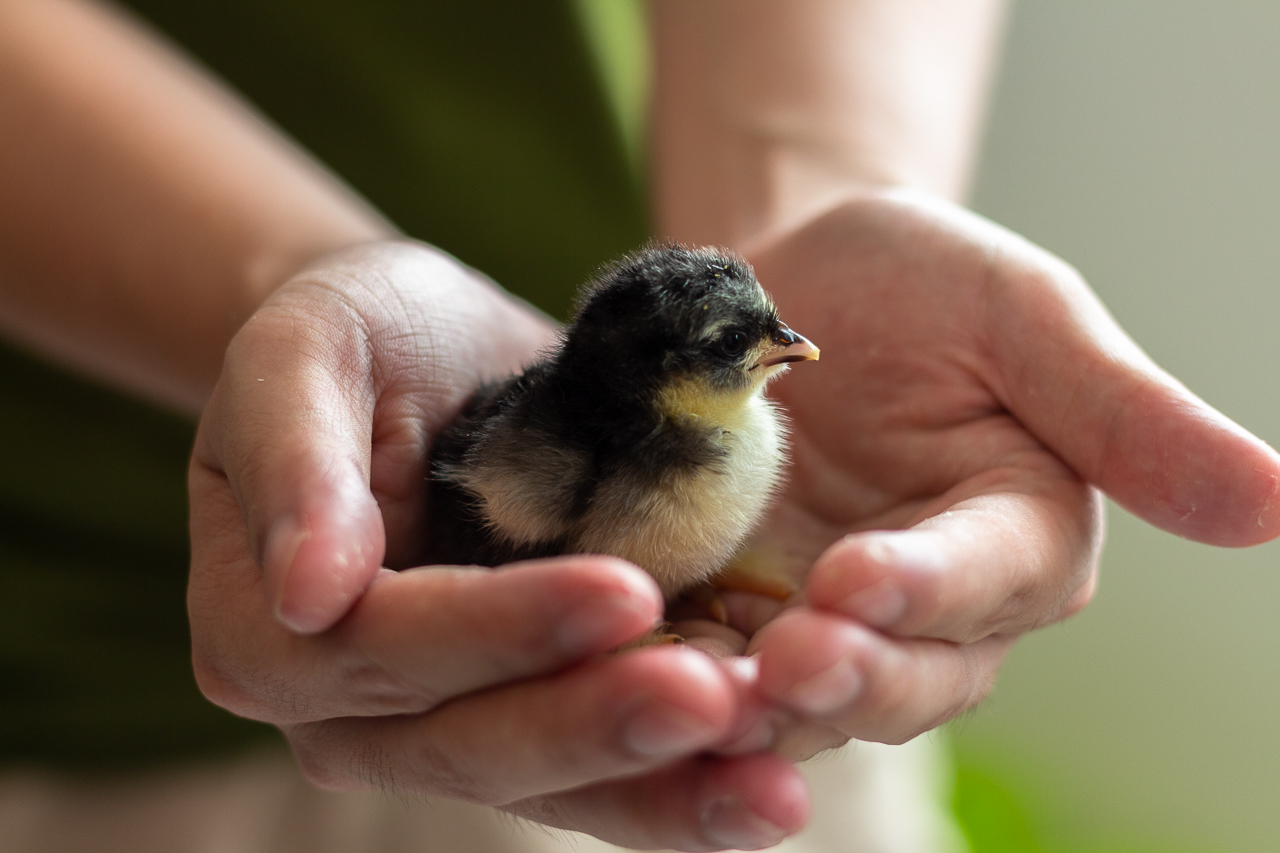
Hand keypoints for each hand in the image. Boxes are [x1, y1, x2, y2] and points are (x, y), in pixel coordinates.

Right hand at [188, 241, 809, 851]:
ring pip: (548, 785)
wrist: (436, 353)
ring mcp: (447, 722)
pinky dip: (684, 785)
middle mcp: (351, 708)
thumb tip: (306, 592)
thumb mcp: (302, 354)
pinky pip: (605, 773)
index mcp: (267, 630)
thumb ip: (292, 457)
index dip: (497, 631)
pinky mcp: (537, 709)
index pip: (379, 651)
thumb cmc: (361, 339)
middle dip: (595, 724)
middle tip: (717, 699)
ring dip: (662, 788)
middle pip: (469, 744)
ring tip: (770, 785)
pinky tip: (769, 779)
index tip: (623, 589)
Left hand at [728, 190, 1279, 743]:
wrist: (778, 292)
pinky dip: (677, 689)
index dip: (930, 587)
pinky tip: (624, 686)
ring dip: (754, 711)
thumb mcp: (1017, 314)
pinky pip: (713, 676)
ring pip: (807, 703)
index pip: (992, 580)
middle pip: (906, 673)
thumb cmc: (912, 283)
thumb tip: (1278, 504)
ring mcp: (827, 627)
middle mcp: (933, 610)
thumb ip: (1123, 411)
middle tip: (781, 662)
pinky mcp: (735, 624)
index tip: (861, 577)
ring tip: (694, 698)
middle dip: (847, 672)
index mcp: (1020, 536)